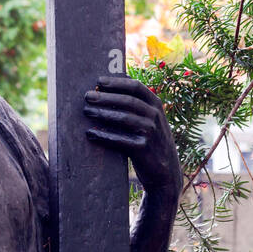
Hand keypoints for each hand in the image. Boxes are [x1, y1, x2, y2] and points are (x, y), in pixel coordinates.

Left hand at [83, 75, 180, 204]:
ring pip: (123, 118)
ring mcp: (151, 132)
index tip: (99, 81)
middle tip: (87, 96)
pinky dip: (104, 136)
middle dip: (106, 97)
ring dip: (103, 113)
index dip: (117, 83)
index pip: (136, 87)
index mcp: (156, 104)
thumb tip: (107, 89)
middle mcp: (155, 116)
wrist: (166, 171)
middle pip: (128, 101)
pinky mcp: (143, 149)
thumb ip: (136, 105)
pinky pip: (120, 140)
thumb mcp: (151, 119)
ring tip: (87, 111)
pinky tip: (90, 133)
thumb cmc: (152, 140)